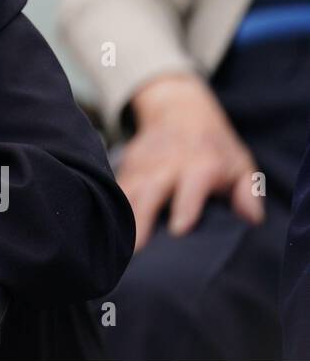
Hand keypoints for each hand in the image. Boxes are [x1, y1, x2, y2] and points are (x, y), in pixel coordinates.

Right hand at [121, 72, 262, 250]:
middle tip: (136, 249)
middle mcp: (167, 164)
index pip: (191, 187)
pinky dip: (110, 209)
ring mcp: (143, 166)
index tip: (178, 230)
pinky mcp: (125, 167)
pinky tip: (107, 231)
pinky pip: (115, 190)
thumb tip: (252, 218)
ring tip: (116, 247)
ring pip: (127, 192)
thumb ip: (248, 192)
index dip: (185, 207)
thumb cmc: (214, 146)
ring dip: (120, 217)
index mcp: (201, 165)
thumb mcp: (240, 163)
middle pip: (150, 191)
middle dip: (142, 218)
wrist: (177, 110)